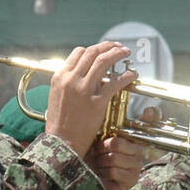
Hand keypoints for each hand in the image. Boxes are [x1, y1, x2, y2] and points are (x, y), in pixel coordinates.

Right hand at [45, 42, 137, 156]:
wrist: (62, 142)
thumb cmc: (60, 124)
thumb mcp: (57, 96)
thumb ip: (68, 83)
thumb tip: (83, 74)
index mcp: (60, 76)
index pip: (79, 53)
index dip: (94, 49)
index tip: (103, 50)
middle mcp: (71, 79)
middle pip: (92, 53)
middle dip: (108, 46)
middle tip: (118, 46)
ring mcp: (84, 89)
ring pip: (104, 61)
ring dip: (117, 53)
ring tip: (126, 52)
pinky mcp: (97, 102)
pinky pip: (115, 82)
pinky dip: (126, 76)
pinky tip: (132, 74)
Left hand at [88, 134, 144, 189]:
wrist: (95, 182)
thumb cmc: (97, 161)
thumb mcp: (99, 143)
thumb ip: (107, 131)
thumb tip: (135, 114)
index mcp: (133, 142)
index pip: (117, 138)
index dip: (103, 143)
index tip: (97, 149)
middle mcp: (138, 154)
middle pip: (115, 145)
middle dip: (101, 152)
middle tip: (97, 158)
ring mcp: (137, 168)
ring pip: (114, 158)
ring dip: (101, 164)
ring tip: (100, 167)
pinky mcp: (132, 181)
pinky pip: (114, 172)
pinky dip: (105, 173)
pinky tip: (105, 176)